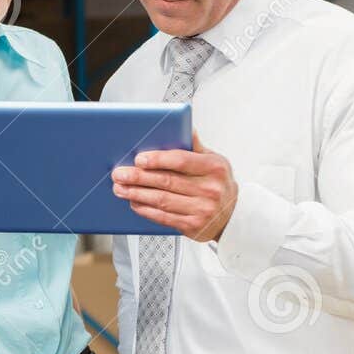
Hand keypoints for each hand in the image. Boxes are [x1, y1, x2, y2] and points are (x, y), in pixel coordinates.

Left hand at [111, 131, 236, 240]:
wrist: (234, 217)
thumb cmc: (219, 184)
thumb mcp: (215, 162)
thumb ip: (196, 147)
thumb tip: (186, 127)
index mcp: (214, 168)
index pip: (181, 161)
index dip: (158, 160)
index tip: (139, 159)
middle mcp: (209, 189)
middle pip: (167, 181)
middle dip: (139, 177)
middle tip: (120, 173)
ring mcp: (202, 209)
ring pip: (162, 200)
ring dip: (137, 194)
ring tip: (120, 188)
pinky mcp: (192, 226)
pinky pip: (163, 217)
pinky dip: (145, 209)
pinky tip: (134, 202)